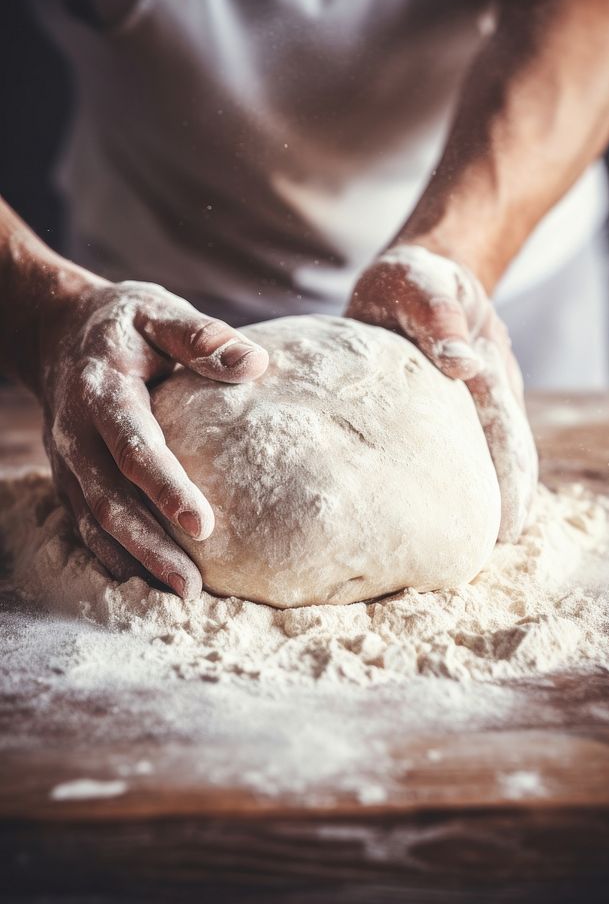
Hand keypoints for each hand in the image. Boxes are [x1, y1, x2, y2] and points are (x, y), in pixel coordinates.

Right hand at [39, 279, 268, 597]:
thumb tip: (256, 365)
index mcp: (102, 391)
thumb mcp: (158, 311)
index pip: (134, 447)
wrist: (57, 329)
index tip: (205, 525)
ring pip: (96, 521)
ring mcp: (67, 460)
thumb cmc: (124, 322)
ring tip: (183, 592)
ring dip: (136, 560)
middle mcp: (76, 432)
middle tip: (193, 586)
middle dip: (150, 546)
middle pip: (109, 500)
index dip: (166, 488)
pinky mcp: (69, 476)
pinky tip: (147, 581)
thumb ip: (202, 337)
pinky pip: (86, 523)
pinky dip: (114, 555)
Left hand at [346, 245, 537, 541]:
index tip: (509, 516)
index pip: (501, 425)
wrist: (415, 276)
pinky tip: (447, 511)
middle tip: (500, 544)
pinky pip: (456, 446)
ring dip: (488, 492)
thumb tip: (462, 366)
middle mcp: (485, 386)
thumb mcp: (424, 284)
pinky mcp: (446, 406)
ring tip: (480, 543)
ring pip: (485, 450)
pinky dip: (458, 477)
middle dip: (507, 495)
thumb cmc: (415, 281)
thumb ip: (439, 317)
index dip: (508, 473)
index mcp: (483, 363)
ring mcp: (470, 398)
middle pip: (504, 447)